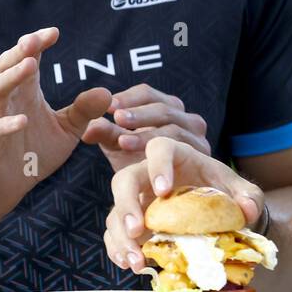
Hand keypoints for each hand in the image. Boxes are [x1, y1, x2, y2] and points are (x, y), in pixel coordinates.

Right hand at [0, 27, 111, 217]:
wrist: (8, 187)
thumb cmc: (34, 153)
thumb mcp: (68, 129)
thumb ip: (84, 110)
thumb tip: (107, 91)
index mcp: (24, 93)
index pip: (27, 60)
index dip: (37, 44)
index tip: (54, 32)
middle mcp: (6, 102)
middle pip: (5, 69)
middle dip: (18, 52)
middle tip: (34, 39)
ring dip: (11, 77)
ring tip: (29, 65)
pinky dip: (6, 123)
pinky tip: (23, 118)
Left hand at [81, 82, 209, 171]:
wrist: (162, 197)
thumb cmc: (140, 165)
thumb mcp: (119, 146)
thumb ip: (105, 134)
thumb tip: (87, 127)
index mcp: (167, 108)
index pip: (148, 94)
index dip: (128, 98)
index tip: (108, 107)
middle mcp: (187, 119)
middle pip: (164, 108)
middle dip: (138, 114)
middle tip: (117, 118)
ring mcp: (198, 137)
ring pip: (174, 128)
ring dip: (147, 133)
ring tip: (123, 141)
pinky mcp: (204, 156)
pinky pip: (183, 149)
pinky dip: (161, 151)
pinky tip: (142, 157)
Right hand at [104, 135, 263, 272]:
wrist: (219, 211)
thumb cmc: (226, 193)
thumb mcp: (242, 192)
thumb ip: (250, 196)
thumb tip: (247, 210)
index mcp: (177, 157)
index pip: (160, 148)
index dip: (158, 166)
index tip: (163, 190)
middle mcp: (150, 175)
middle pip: (125, 179)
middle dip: (126, 203)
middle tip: (137, 230)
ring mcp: (138, 200)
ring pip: (116, 210)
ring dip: (120, 235)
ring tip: (135, 260)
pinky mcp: (132, 222)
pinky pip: (114, 233)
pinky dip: (118, 249)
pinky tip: (130, 264)